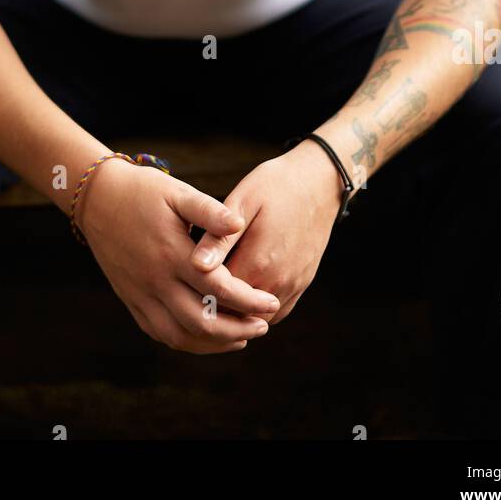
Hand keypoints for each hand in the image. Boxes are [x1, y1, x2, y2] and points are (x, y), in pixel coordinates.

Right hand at [79, 160, 281, 353]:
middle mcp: (156, 280)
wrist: (97, 199)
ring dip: (214, 342)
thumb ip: (209, 210)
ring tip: (241, 337)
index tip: (271, 303)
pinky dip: (187, 341)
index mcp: (172, 253)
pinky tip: (207, 336)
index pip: (218, 289)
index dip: (249, 300)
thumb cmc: (143, 191)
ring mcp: (141, 294)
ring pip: (181, 335)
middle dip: (238, 329)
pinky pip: (160, 333)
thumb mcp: (177, 193)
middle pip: (203, 322)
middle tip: (263, 325)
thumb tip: (240, 222)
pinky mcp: (131, 300)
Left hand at [188, 144, 342, 325]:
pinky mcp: (302, 283)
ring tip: (212, 289)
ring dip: (234, 311)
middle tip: (190, 286)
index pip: (216, 296)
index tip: (180, 277)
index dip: (195, 290)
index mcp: (258, 262)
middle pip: (234, 313)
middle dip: (212, 304)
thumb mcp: (244, 201)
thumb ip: (219, 237)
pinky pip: (275, 313)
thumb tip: (196, 265)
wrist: (320, 181)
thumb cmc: (276, 185)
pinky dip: (256, 310)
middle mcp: (278, 282)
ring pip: (255, 318)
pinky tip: (240, 290)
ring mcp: (293, 285)